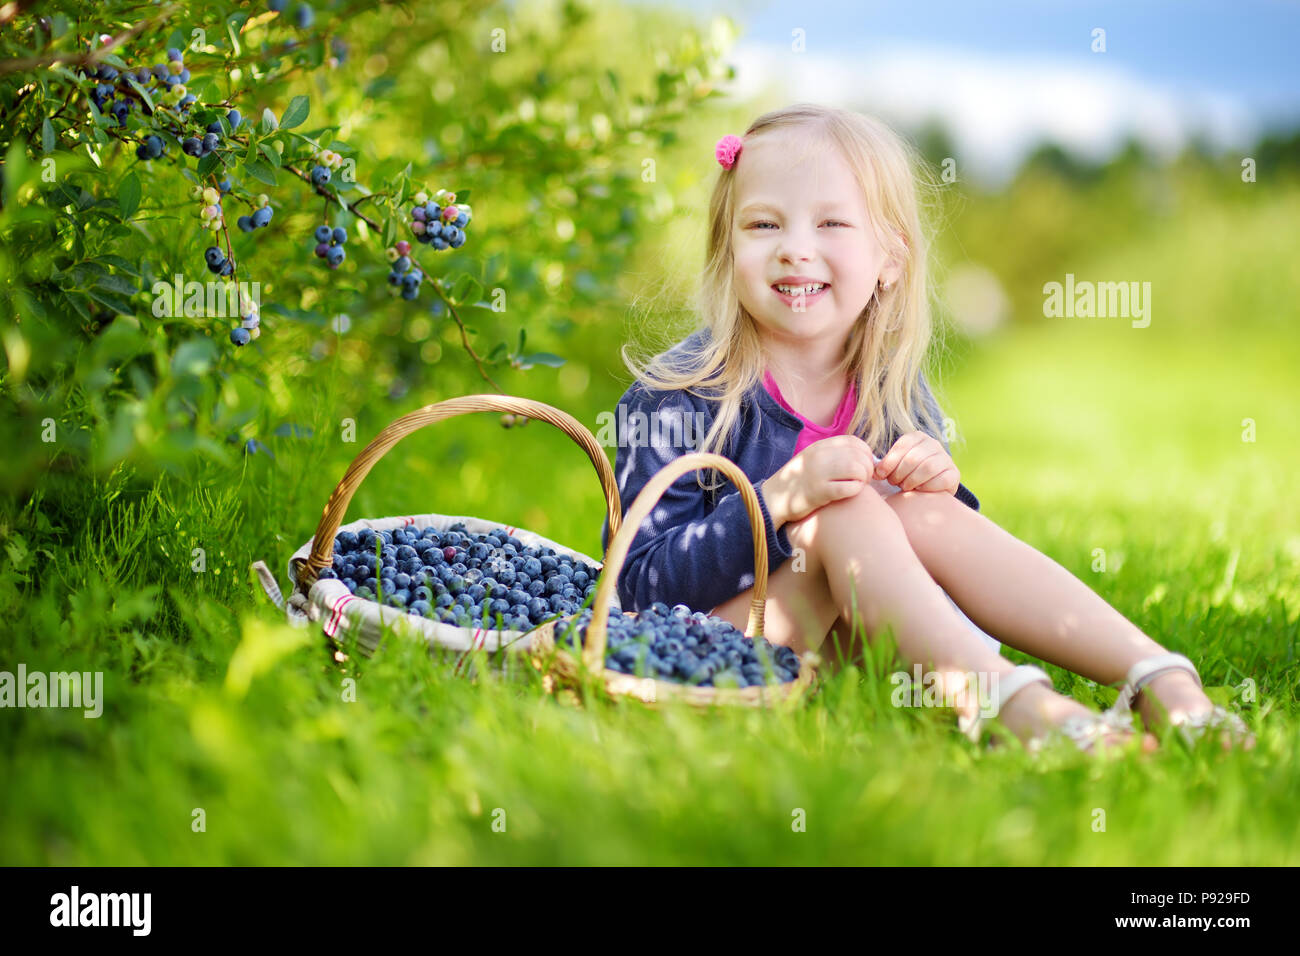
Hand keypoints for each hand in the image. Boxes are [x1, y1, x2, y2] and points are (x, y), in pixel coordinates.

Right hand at [763, 435, 877, 528]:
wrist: (772, 499)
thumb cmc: (798, 482)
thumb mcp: (813, 460)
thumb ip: (833, 455)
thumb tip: (863, 457)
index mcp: (820, 446)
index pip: (855, 442)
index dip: (866, 454)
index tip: (864, 466)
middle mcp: (819, 456)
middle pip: (859, 456)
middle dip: (868, 469)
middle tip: (864, 480)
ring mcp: (818, 473)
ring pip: (856, 469)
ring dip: (863, 480)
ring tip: (858, 486)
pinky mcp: (818, 492)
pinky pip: (848, 488)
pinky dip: (855, 491)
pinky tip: (849, 494)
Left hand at [873, 431, 959, 493]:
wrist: (930, 488)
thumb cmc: (907, 475)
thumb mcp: (895, 465)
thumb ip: (885, 465)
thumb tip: (874, 472)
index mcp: (917, 437)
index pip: (902, 445)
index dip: (889, 462)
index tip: (880, 475)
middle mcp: (933, 444)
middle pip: (913, 458)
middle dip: (899, 474)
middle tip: (894, 483)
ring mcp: (946, 458)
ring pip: (927, 468)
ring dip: (912, 481)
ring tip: (905, 487)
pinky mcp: (954, 474)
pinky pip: (941, 480)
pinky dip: (927, 488)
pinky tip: (919, 491)